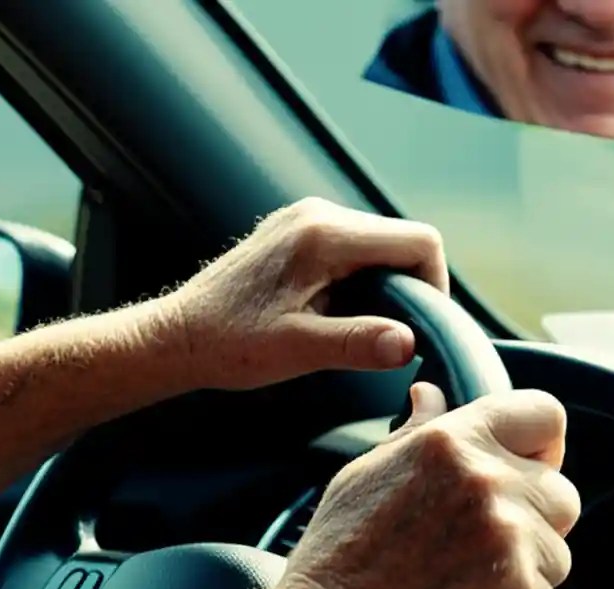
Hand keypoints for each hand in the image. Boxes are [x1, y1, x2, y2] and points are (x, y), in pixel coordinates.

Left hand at [161, 197, 448, 389]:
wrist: (178, 335)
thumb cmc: (229, 344)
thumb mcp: (296, 350)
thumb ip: (356, 343)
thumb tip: (409, 344)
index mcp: (325, 235)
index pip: (419, 242)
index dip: (434, 286)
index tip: (420, 327)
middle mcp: (318, 214)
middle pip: (401, 241)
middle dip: (408, 288)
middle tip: (386, 336)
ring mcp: (305, 218)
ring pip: (378, 245)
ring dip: (382, 286)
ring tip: (351, 326)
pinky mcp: (296, 230)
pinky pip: (352, 247)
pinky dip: (359, 279)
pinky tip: (331, 312)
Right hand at [270, 384, 580, 588]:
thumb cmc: (338, 555)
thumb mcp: (366, 473)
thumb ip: (416, 430)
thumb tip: (430, 394)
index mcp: (449, 440)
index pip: (545, 414)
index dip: (543, 446)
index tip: (528, 468)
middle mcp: (485, 478)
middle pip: (562, 492)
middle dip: (535, 520)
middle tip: (484, 542)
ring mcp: (506, 533)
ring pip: (559, 551)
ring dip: (526, 570)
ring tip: (468, 580)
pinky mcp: (517, 588)